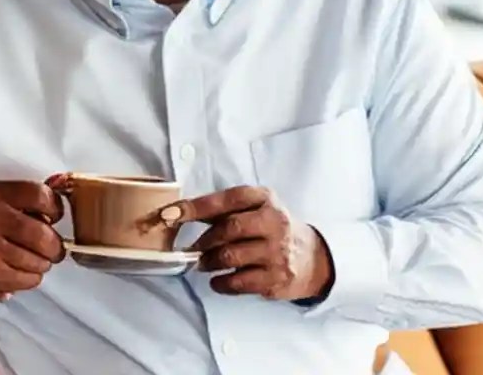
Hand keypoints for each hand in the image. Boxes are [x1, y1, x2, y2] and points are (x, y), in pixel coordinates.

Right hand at [0, 180, 64, 305]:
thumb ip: (26, 199)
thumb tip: (62, 189)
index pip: (40, 195)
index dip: (55, 209)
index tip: (53, 218)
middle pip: (44, 235)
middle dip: (54, 247)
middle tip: (50, 249)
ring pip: (40, 261)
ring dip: (41, 264)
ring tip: (26, 260)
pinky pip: (30, 279)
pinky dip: (30, 279)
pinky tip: (16, 272)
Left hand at [167, 185, 333, 301]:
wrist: (312, 259)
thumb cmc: (272, 230)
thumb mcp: (256, 209)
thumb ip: (223, 210)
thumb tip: (176, 213)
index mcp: (266, 199)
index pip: (227, 199)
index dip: (195, 206)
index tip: (169, 214)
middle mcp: (275, 223)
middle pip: (228, 229)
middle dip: (203, 240)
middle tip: (190, 249)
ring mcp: (278, 252)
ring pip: (230, 257)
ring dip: (208, 262)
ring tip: (202, 263)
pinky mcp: (277, 278)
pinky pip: (238, 283)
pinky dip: (221, 283)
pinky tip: (217, 280)